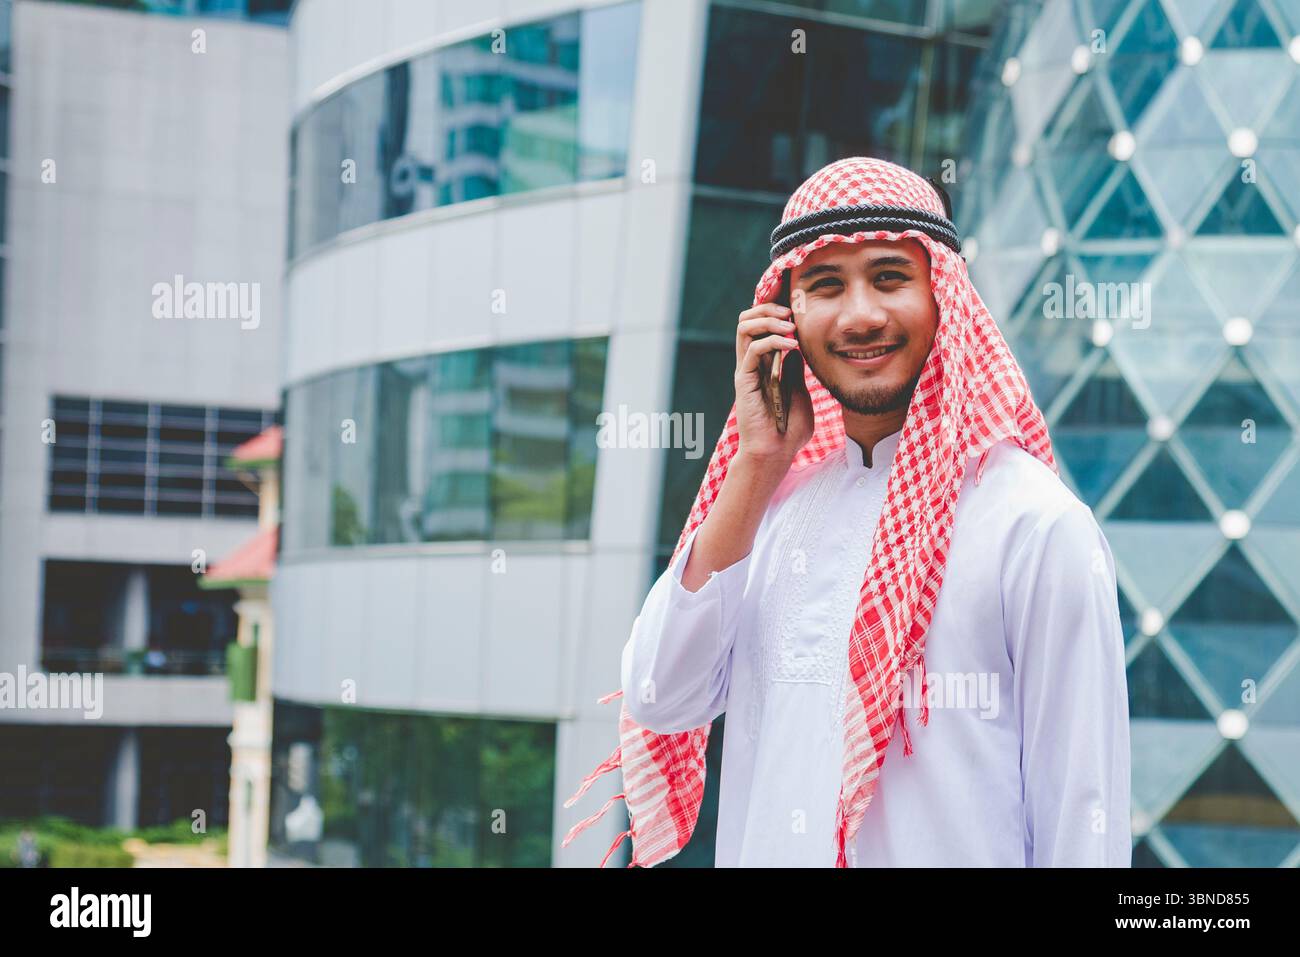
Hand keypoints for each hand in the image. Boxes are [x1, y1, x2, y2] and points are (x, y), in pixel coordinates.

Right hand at [733, 303, 813, 472]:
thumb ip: (797, 370)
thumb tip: (797, 347)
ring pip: (744, 326)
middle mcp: (752, 363)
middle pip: (747, 318)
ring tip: (790, 327)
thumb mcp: (800, 392)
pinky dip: (774, 341)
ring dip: (768, 319)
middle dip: (768, 307)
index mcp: (765, 364)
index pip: (761, 325)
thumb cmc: (789, 430)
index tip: (797, 306)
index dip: (774, 309)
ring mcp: (746, 370)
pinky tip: (793, 347)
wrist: (776, 453)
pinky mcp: (744, 380)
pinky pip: (753, 349)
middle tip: (791, 314)